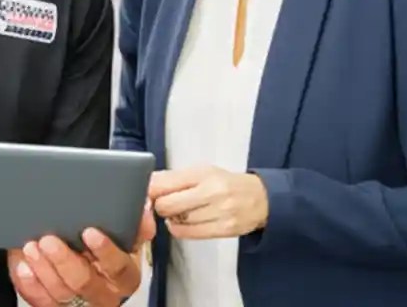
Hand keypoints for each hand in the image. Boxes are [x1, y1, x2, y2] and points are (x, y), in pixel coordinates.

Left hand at [8, 203, 155, 306]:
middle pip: (86, 283)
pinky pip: (41, 302)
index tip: (90, 232)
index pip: (120, 268)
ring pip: (61, 293)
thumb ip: (132, 218)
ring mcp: (79, 302)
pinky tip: (24, 266)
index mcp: (124, 273)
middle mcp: (104, 292)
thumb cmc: (96, 239)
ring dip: (44, 269)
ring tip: (32, 247)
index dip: (106, 252)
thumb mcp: (120, 227)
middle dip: (65, 260)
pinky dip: (31, 284)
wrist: (72, 251)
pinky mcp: (54, 306)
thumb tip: (143, 205)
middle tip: (49, 239)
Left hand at [148, 166, 268, 239]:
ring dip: (172, 218)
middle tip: (163, 203)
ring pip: (177, 221)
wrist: (260, 198)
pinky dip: (179, 229)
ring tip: (179, 211)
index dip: (150, 190)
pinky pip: (189, 234)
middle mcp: (212, 192)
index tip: (146, 193)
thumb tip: (147, 183)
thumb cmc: (226, 183)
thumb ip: (174, 178)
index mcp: (204, 173)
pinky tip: (183, 222)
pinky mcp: (223, 230)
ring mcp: (219, 213)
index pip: (165, 183)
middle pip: (167, 205)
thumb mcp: (202, 172)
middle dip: (160, 206)